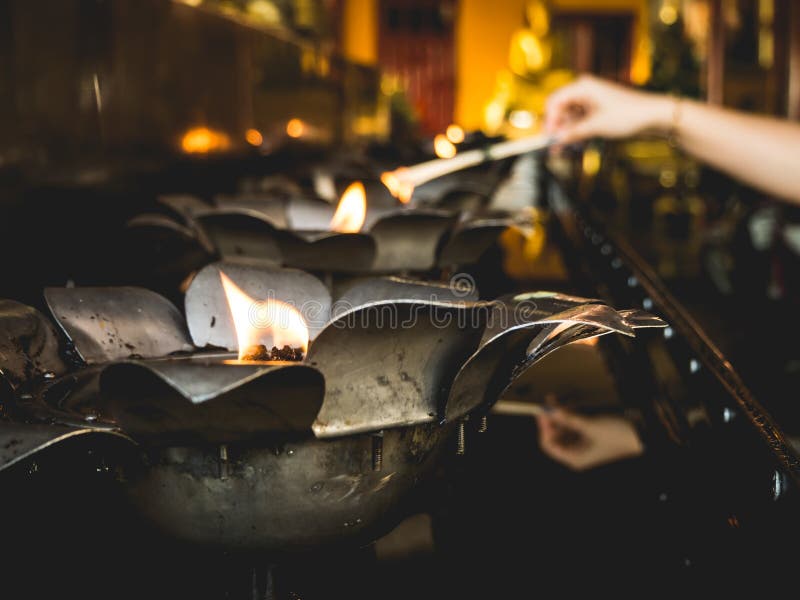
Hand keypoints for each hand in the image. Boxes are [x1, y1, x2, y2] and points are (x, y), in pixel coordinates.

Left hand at [536, 408, 643, 470]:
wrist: (640, 434)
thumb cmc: (619, 437)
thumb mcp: (591, 426)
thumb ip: (569, 419)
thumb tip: (552, 411)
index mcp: (575, 458)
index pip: (549, 445)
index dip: (544, 428)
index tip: (542, 413)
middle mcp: (577, 453)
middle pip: (555, 436)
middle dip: (552, 419)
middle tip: (550, 404)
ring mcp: (582, 444)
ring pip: (563, 429)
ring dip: (561, 415)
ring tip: (559, 402)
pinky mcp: (588, 435)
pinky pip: (573, 425)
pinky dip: (571, 415)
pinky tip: (570, 405)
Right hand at [544, 75, 672, 144]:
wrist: (655, 116)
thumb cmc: (629, 115)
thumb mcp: (597, 126)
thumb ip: (573, 133)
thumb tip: (555, 140)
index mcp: (583, 87)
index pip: (554, 102)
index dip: (549, 120)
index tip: (548, 139)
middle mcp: (585, 90)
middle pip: (560, 109)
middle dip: (556, 128)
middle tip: (554, 148)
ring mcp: (592, 100)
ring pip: (569, 116)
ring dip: (566, 132)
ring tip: (565, 149)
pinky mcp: (598, 109)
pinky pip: (580, 119)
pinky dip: (576, 131)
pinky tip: (576, 143)